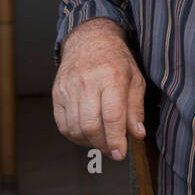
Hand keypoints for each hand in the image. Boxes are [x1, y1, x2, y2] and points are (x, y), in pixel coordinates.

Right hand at [51, 17, 145, 160]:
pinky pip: (62, 124)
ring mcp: (68, 88)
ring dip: (89, 142)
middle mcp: (87, 82)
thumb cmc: (117, 61)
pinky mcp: (57, 93)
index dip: (116, 139)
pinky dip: (75, 136)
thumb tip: (137, 134)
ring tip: (102, 142)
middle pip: (90, 125)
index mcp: (111, 77)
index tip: (120, 154)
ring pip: (75, 128)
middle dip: (103, 144)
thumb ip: (136, 108)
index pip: (112, 116)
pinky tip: (87, 135)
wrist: (90, 41)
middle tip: (113, 150)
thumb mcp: (136, 79)